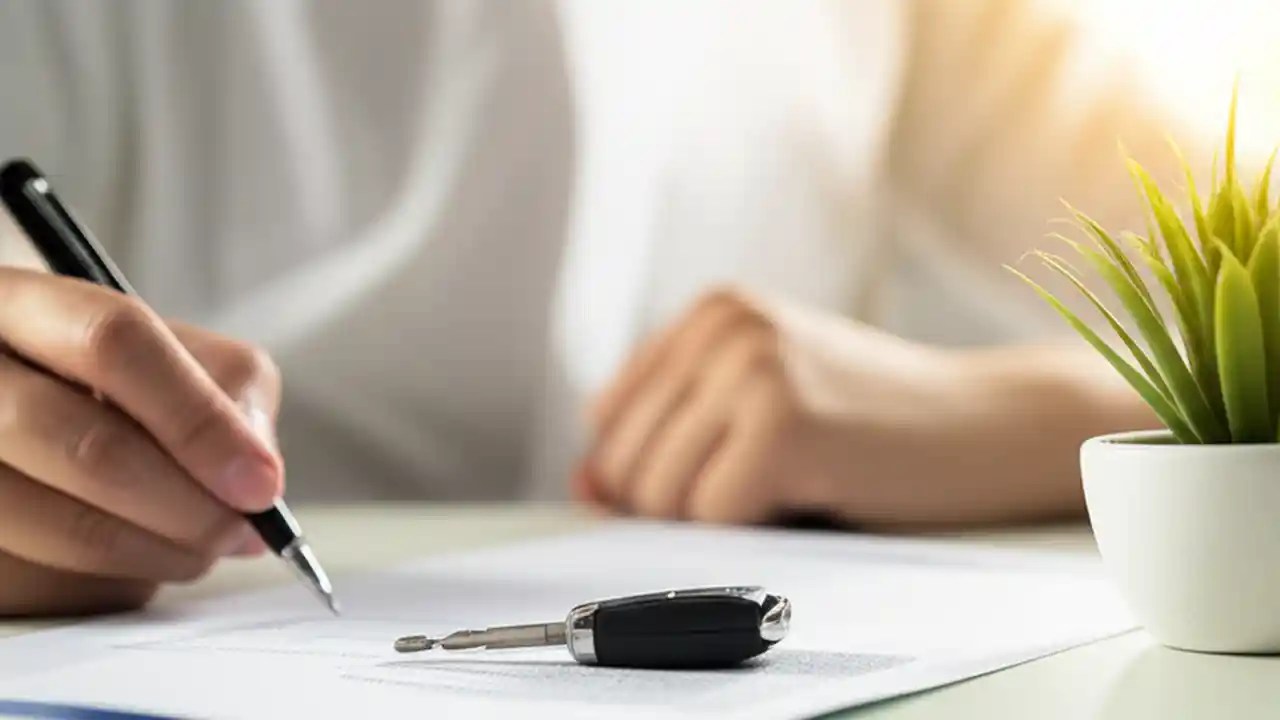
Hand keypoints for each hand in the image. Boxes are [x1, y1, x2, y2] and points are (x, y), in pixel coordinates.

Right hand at [0, 268, 282, 615]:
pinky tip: (136, 558)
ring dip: (156, 553)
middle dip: (188, 504)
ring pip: (59, 528)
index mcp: (17, 304)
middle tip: (240, 531)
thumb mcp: (176, 350)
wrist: (14, 404)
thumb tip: (256, 476)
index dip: (199, 419)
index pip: (113, 342)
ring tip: (200, 548)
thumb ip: (230, 390)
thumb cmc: (108, 381)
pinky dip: (111, 582)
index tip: (260, 483)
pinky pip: (42, 582)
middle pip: (88, 446)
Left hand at [577, 288, 1089, 527]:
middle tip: (761, 492)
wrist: (985, 424)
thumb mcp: (756, 408)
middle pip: (625, 462)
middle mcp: (725, 327)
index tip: (706, 481)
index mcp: (711, 312)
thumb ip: (666, 438)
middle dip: (676, 506)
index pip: (607, 416)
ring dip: (716, 520)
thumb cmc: (869, 424)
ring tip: (789, 486)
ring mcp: (754, 368)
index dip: (643, 471)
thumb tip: (582, 486)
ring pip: (658, 496)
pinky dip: (753, 530)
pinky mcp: (785, 423)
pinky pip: (711, 518)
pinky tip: (810, 495)